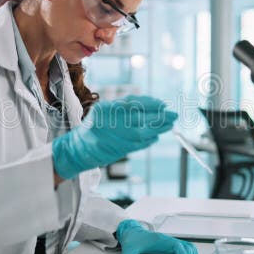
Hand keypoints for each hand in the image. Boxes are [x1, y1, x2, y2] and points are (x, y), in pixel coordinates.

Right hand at [52, 95, 176, 179]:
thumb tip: (154, 106)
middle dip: (159, 117)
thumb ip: (127, 108)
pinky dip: (149, 140)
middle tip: (173, 115)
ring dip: (158, 129)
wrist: (79, 148)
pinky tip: (156, 136)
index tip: (163, 104)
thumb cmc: (95, 126)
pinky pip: (138, 144)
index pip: (133, 104)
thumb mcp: (106, 110)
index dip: (150, 104)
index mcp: (105, 109)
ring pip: (142, 132)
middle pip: (140, 118)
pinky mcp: (117, 150)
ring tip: (170, 125)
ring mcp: (113, 137)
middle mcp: (108, 122)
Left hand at [115, 219, 199, 253]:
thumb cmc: (134, 240)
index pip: (180, 247)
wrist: (133, 233)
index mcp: (163, 240)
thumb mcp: (129, 249)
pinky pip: (186, 251)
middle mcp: (170, 241)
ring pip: (190, 249)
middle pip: (188, 248)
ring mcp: (172, 244)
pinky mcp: (172, 248)